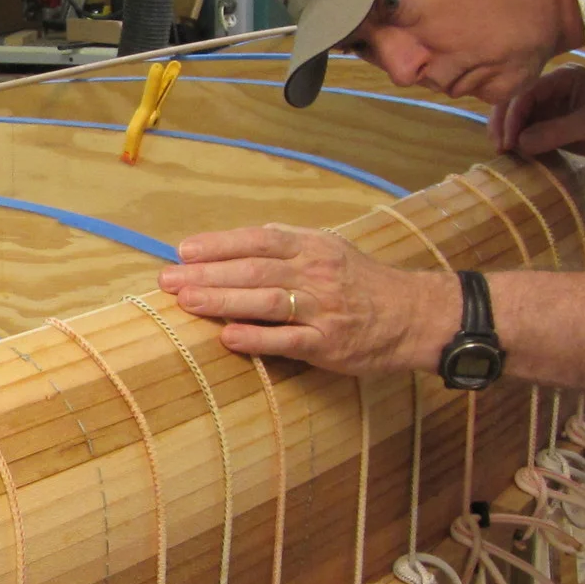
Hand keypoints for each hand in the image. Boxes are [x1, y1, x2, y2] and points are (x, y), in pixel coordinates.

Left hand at [158, 224, 453, 376]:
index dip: (220, 244)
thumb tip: (234, 246)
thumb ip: (287, 248)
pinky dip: (257, 339)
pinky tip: (228, 337)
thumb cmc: (364, 283)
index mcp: (314, 247)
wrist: (416, 315)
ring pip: (267, 301)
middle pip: (254, 270)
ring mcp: (323, 309)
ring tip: (187, 302)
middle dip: (208, 274)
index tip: (185, 251)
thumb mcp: (330, 251)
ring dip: (223, 301)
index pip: (260, 239)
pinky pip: (288, 341)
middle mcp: (317, 273)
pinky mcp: (329, 344)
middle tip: (168, 279)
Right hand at [491, 64, 584, 164]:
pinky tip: (514, 150)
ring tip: (504, 151)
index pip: (527, 91)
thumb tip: (518, 143)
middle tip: (499, 147)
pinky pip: (527, 126)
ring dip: (508, 130)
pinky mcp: (552, 121)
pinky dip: (518, 137)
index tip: (508, 141)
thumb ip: (554, 132)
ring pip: (518, 113)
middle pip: (517, 99)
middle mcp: (554, 87)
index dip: (512, 115)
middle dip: (504, 122)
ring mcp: (552, 104)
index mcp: (564, 78)